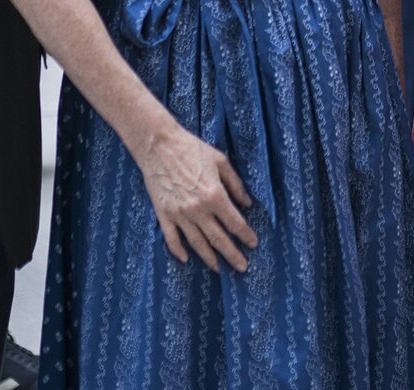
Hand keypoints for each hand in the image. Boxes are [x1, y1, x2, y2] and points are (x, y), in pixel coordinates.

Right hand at [134, 125, 258, 271]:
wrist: (159, 145)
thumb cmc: (192, 149)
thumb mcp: (220, 161)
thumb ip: (235, 184)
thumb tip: (247, 204)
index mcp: (215, 196)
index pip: (235, 223)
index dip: (246, 235)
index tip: (253, 244)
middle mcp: (198, 210)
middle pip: (218, 239)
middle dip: (232, 254)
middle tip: (242, 267)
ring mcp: (179, 215)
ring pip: (197, 243)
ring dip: (210, 258)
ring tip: (219, 268)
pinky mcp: (163, 215)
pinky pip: (172, 239)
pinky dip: (178, 251)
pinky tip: (186, 259)